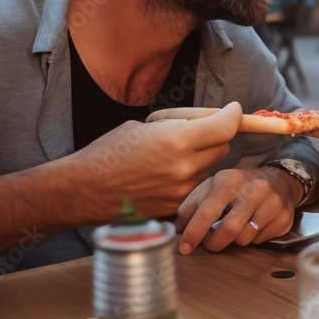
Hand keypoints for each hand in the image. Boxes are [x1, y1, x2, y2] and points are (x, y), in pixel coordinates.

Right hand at [74, 102, 241, 219]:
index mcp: (177, 141)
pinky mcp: (174, 207)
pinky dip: (188, 177)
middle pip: (222, 147)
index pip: (225, 127)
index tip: (232, 110)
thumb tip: (205, 122)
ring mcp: (180, 191)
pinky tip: (165, 173)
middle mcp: (184, 168)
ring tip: (172, 154)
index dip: (233, 115)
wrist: (84, 189)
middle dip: (216, 135)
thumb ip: (181, 125)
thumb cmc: (110, 151)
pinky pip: (194, 187)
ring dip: (201, 157)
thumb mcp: (147, 126)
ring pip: (209, 168)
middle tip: (200, 130)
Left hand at [175, 166, 303, 253]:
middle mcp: (254, 189)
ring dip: (235, 240)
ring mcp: (273, 203)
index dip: (194, 232)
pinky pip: (261, 241)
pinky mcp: (284, 218)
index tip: (184, 248)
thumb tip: (177, 227)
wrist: (280, 179)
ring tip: (236, 228)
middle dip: (214, 243)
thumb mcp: (214, 185)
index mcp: (231, 179)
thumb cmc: (240, 185)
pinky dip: (252, 239)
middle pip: (229, 229)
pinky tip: (253, 226)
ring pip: (245, 239)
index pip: (209, 209)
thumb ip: (193, 204)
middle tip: (210, 243)